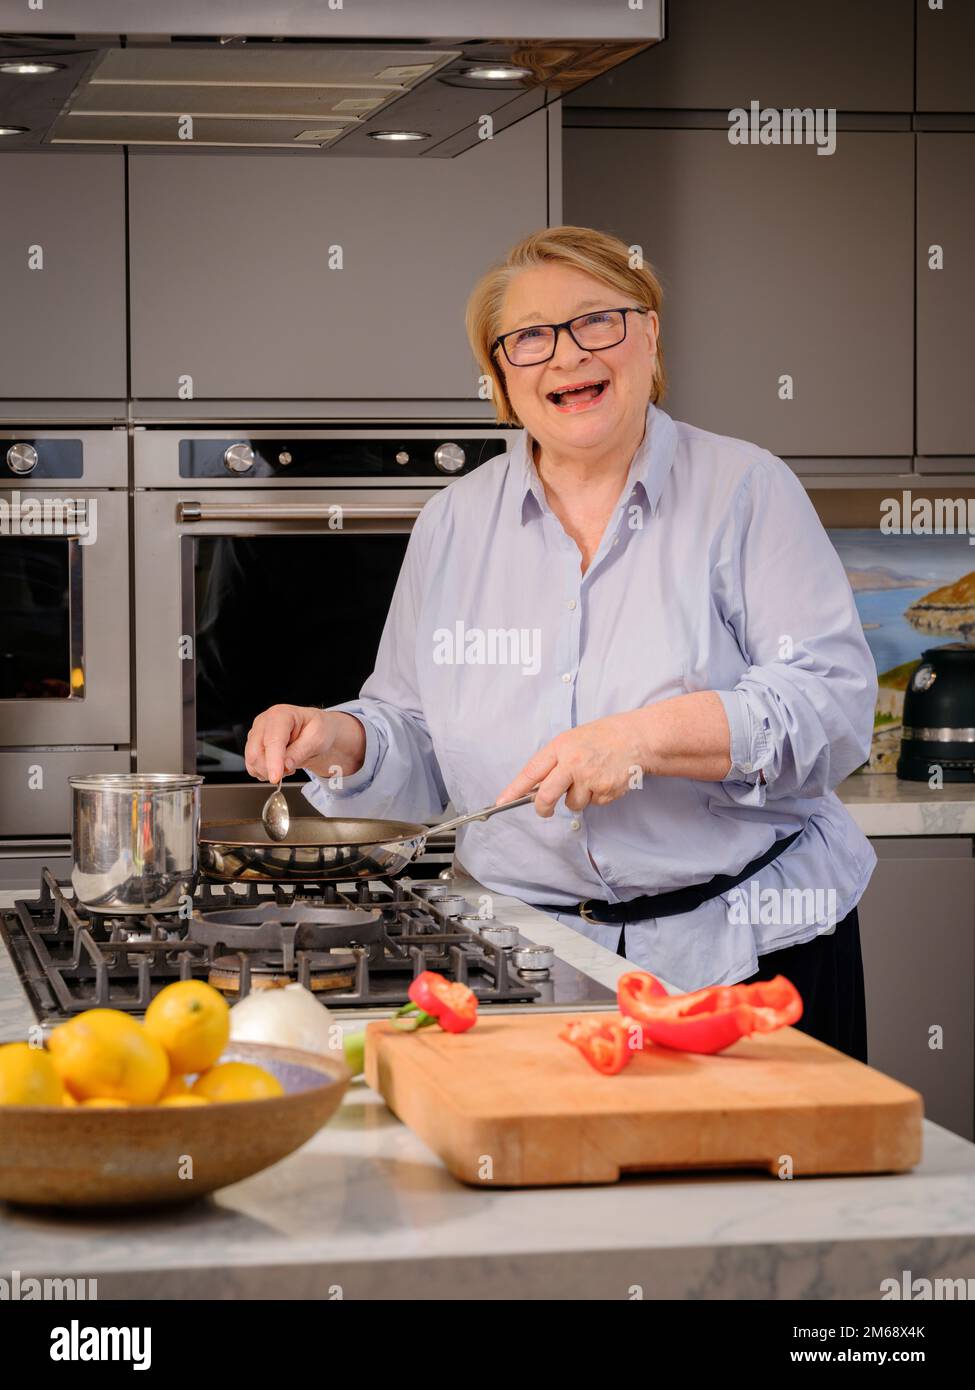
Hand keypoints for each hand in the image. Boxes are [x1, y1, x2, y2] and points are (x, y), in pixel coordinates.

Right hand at [244, 705, 366, 784]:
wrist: (317, 730)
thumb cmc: (318, 729)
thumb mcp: (318, 739)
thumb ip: (300, 752)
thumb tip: (285, 765)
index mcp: (281, 715)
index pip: (272, 740)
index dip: (273, 761)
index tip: (276, 777)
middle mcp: (264, 722)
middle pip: (255, 752)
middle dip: (270, 769)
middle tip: (290, 770)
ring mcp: (257, 734)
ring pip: (252, 761)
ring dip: (269, 771)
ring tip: (288, 765)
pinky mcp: (254, 746)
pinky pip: (252, 765)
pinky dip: (265, 772)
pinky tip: (279, 766)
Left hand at [496, 712, 649, 817]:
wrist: (638, 738)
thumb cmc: (604, 737)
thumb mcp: (573, 740)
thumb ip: (555, 760)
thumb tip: (537, 785)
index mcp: (560, 747)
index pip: (531, 772)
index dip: (514, 789)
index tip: (502, 801)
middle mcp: (572, 763)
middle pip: (546, 797)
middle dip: (542, 808)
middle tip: (544, 810)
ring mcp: (589, 779)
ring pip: (572, 804)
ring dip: (578, 798)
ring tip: (591, 778)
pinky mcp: (605, 791)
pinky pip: (593, 804)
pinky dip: (597, 797)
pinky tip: (605, 780)